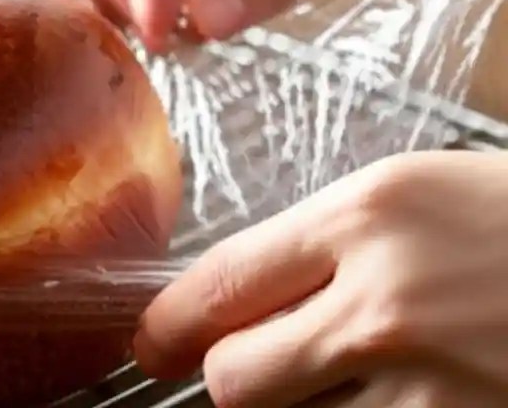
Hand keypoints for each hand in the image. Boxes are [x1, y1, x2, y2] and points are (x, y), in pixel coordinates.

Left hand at [133, 151, 507, 406]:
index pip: (218, 283)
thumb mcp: (426, 196)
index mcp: (368, 214)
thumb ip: (330, 243)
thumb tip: (247, 297)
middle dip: (234, 380)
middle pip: (236, 379)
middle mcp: (385, 301)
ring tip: (366, 373)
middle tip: (251, 370)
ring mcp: (430, 384)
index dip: (167, 328)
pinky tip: (410, 393)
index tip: (153, 345)